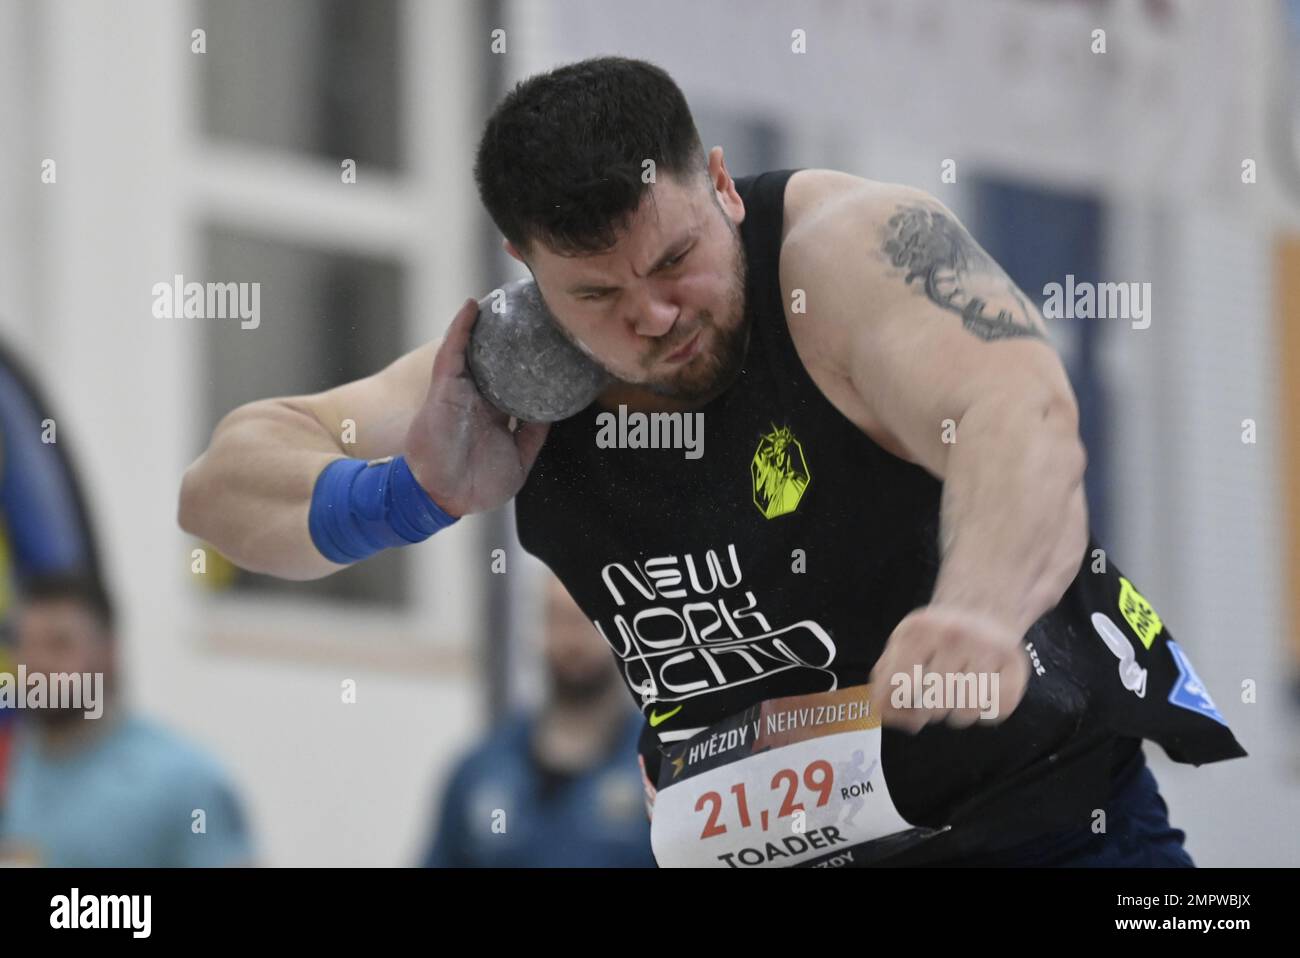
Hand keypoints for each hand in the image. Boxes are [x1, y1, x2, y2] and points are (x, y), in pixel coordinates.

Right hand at [403, 298, 550, 515]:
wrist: (444, 495)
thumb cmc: (477, 484)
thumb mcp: (519, 460)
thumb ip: (533, 434)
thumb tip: (552, 411)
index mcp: (496, 414)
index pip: (515, 381)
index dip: (531, 364)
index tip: (552, 345)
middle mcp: (479, 398)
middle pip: (496, 359)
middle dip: (511, 337)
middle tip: (532, 311)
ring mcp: (461, 390)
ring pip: (475, 349)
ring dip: (487, 323)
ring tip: (503, 295)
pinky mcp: (444, 386)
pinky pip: (452, 351)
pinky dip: (461, 327)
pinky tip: (473, 306)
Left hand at [868, 605, 1029, 733]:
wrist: (981, 608)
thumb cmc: (935, 636)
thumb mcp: (902, 645)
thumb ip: (884, 681)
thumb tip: (883, 714)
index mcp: (919, 631)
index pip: (900, 689)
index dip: (900, 706)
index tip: (908, 701)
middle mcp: (954, 636)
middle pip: (933, 706)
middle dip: (930, 709)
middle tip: (936, 689)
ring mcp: (987, 650)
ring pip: (964, 714)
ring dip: (957, 712)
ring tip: (957, 689)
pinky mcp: (1015, 666)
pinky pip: (994, 713)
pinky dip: (985, 712)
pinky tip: (980, 691)